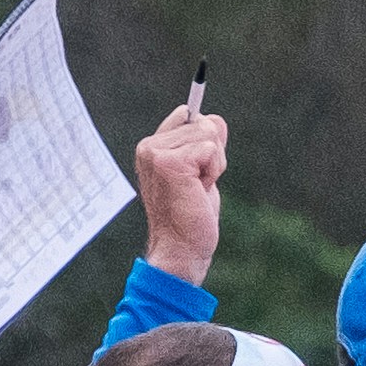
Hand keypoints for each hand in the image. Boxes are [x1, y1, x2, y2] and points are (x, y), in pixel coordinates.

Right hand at [135, 89, 227, 286]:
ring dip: (214, 164)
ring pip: (209, 134)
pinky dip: (214, 171)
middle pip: (204, 123)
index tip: (196, 170)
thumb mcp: (202, 173)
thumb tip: (217, 120)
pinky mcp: (169, 163)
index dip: (205, 141)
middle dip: (212, 155)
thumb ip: (208, 145)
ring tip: (197, 188)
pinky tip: (198, 190)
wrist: (181, 249)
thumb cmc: (191, 216)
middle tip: (196, 185)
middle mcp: (148, 146)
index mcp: (152, 147)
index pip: (189, 116)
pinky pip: (211, 149)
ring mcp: (156, 153)